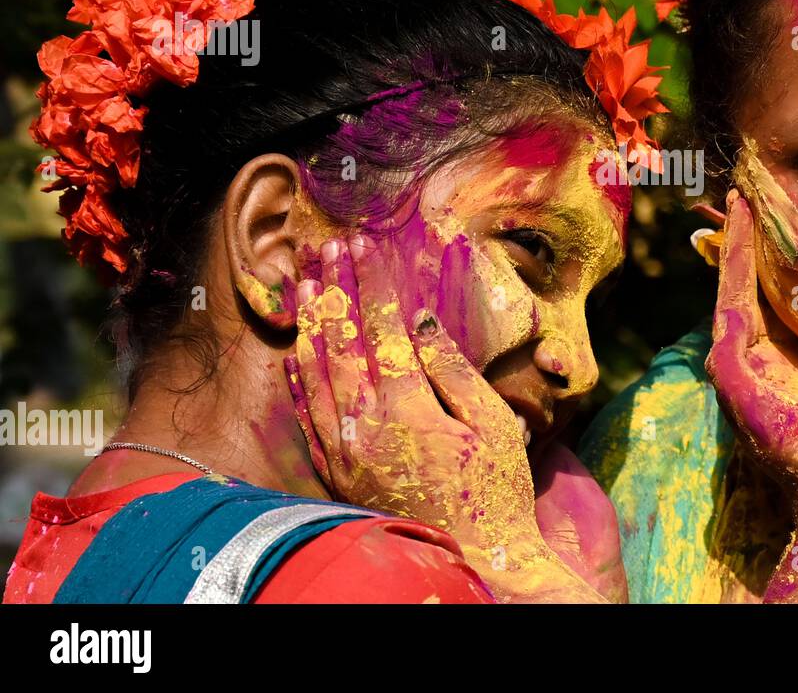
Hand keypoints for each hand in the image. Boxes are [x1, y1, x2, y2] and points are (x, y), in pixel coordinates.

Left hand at [286, 225, 604, 601]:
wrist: (477, 561)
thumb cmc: (496, 491)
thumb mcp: (491, 424)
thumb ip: (452, 369)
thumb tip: (420, 320)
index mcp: (406, 409)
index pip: (381, 328)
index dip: (371, 281)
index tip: (364, 243)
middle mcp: (363, 427)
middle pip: (340, 342)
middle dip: (333, 288)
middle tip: (325, 248)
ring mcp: (344, 452)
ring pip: (315, 373)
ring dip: (309, 323)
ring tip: (306, 284)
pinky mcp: (337, 473)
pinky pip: (307, 416)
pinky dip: (299, 379)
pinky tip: (296, 351)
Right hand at [706, 192, 797, 600]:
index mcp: (778, 367)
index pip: (773, 296)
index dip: (776, 251)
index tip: (783, 207)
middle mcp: (751, 362)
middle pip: (748, 286)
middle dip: (750, 238)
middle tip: (754, 185)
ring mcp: (734, 365)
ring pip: (736, 283)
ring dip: (737, 233)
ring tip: (744, 186)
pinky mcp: (732, 367)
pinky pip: (732, 294)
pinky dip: (732, 251)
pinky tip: (741, 210)